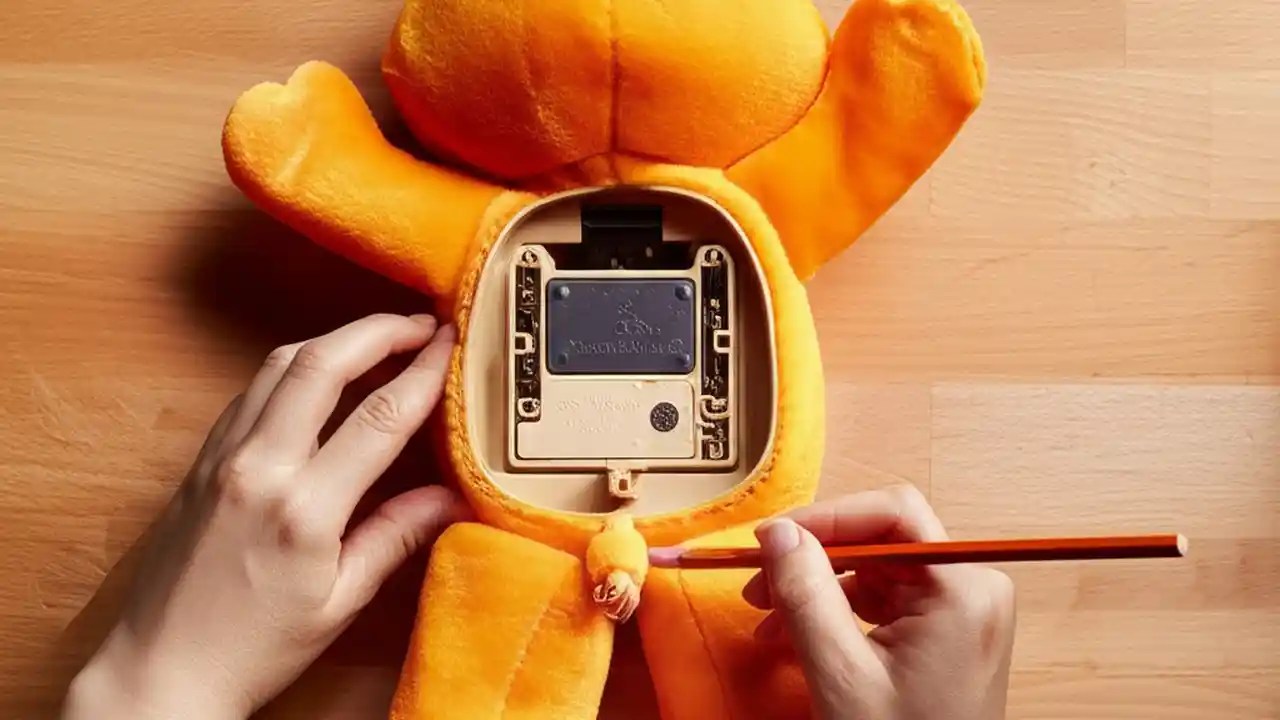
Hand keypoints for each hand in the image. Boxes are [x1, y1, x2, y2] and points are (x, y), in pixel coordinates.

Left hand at [63, 313, 464, 719]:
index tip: (450, 345)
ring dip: (334, 340)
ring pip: (279, 364)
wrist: (161, 670)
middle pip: (321, 363)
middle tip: (421, 324)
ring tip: (378, 339)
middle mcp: (258, 467)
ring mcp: (222, 457)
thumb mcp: (340, 601)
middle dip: (377, 331)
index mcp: (303, 510)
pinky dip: (293, 368)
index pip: (378, 417)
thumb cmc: (253, 648)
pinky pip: (251, 390)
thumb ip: (396, 535)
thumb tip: (453, 497)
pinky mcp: (200, 459)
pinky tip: (321, 377)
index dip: (422, 372)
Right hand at [747, 485, 1015, 719]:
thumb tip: (779, 533)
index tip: (772, 538)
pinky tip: (795, 635)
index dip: (827, 517)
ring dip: (816, 589)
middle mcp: (972, 590)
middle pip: (881, 541)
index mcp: (963, 590)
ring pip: (875, 571)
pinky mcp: (945, 635)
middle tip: (757, 582)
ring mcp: (961, 613)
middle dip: (814, 559)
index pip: (893, 515)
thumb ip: (807, 595)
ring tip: (766, 620)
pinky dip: (836, 612)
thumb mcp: (841, 673)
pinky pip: (884, 602)